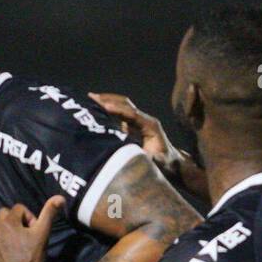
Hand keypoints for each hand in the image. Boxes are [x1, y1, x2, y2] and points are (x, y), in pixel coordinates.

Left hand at [0, 196, 59, 261]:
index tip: (34, 230)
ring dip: (0, 227)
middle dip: (14, 220)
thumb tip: (60, 197)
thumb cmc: (33, 257)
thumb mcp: (43, 233)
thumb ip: (49, 213)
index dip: (29, 217)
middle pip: (3, 214)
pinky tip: (1, 248)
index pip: (19, 208)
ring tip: (11, 238)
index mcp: (8, 221)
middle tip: (24, 234)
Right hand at [89, 92, 208, 201]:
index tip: (105, 107)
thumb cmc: (166, 164)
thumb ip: (151, 159)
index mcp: (150, 126)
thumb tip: (143, 157)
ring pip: (121, 107)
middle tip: (91, 97)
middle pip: (125, 105)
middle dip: (109, 100)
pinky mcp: (132, 127)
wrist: (172, 164)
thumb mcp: (159, 163)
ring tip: (89, 98)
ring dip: (107, 102)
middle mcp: (144, 120)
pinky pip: (118, 116)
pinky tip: (94, 109)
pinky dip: (107, 112)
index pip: (132, 114)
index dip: (118, 110)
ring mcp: (138, 123)